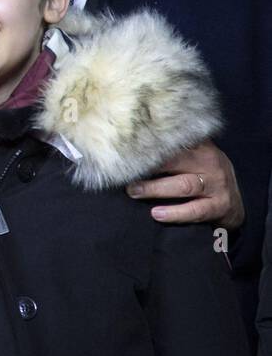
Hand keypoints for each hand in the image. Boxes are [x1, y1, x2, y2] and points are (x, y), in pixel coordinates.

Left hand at [125, 140, 243, 229]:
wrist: (233, 202)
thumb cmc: (200, 175)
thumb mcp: (190, 156)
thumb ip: (167, 150)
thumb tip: (126, 147)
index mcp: (200, 145)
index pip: (173, 142)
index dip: (148, 145)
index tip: (124, 149)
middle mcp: (210, 161)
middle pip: (175, 161)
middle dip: (147, 168)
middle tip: (123, 174)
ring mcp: (217, 184)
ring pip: (183, 185)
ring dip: (155, 189)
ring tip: (134, 192)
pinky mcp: (220, 206)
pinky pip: (195, 210)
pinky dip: (175, 213)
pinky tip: (156, 214)